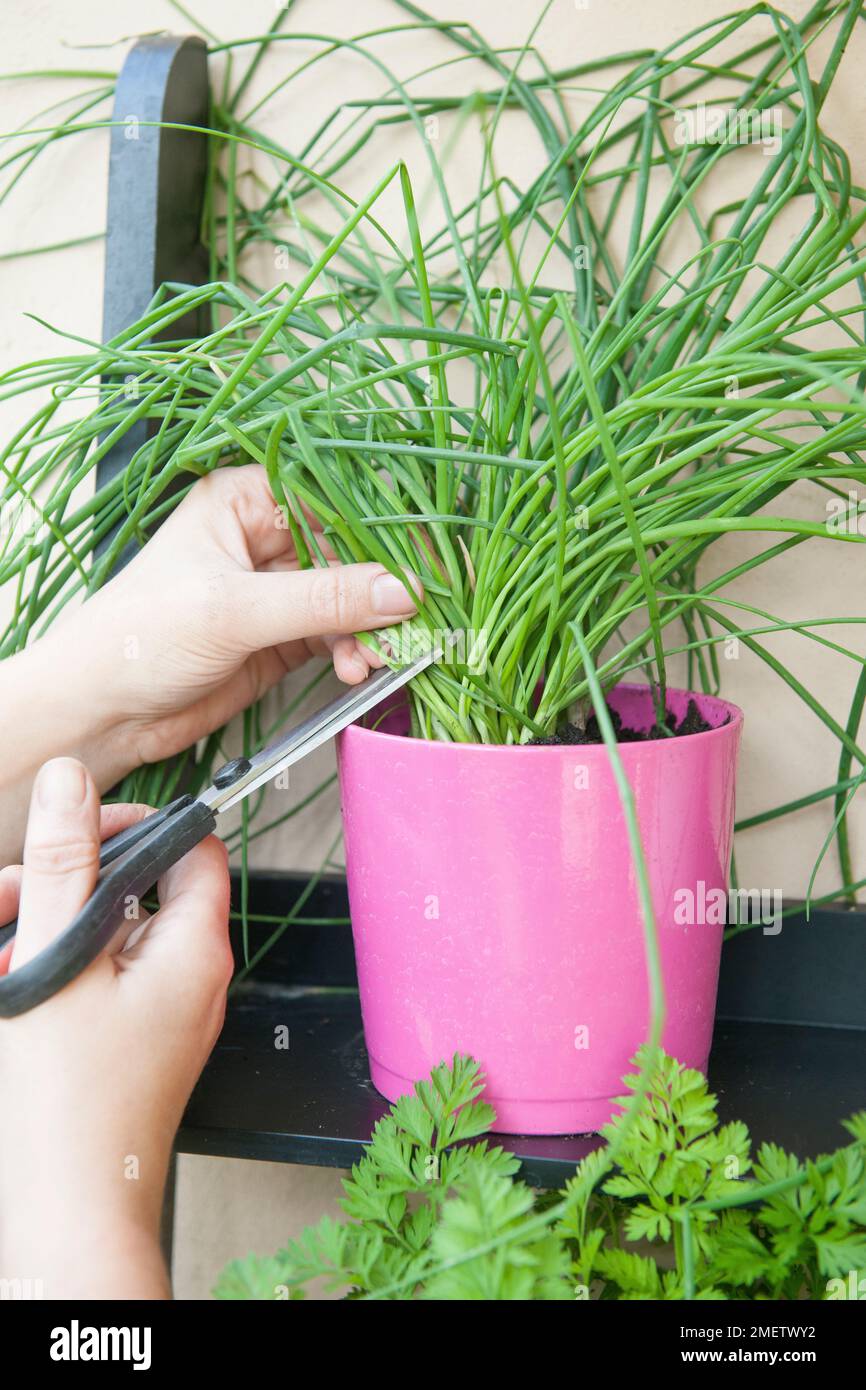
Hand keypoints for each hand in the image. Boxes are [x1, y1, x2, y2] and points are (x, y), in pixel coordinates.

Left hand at [0, 464, 420, 858]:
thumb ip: (323, 600)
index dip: (381, 524)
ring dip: (370, 628)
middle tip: (415, 615)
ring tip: (376, 655)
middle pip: (349, 550)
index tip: (426, 554)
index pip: (331, 496)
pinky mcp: (281, 639)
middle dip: (382, 587)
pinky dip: (355, 652)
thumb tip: (401, 590)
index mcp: (242, 501)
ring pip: (349, 598)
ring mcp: (275, 592)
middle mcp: (262, 540)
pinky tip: (357, 667)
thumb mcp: (233, 610)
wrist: (102, 714)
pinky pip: (338, 636)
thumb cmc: (137, 638)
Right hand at [0, 757, 232, 1299]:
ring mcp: (161, 1010)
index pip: (191, 846)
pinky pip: (96, 977)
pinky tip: (12, 981)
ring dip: (47, 925)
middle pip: (136, 888)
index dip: (134, 824)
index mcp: (193, 948)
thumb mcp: (55, 962)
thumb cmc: (68, 1107)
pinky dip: (54, 968)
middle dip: (65, 881)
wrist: (70, 1211)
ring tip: (0, 945)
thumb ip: (61, 865)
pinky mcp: (131, 1039)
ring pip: (105, 933)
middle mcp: (189, 975)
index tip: (74, 828)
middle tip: (8, 897)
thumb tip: (71, 784)